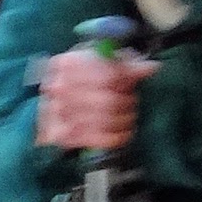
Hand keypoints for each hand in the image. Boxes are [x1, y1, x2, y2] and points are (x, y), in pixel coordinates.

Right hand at [35, 48, 153, 153]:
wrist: (51, 106)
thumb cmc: (80, 80)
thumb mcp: (98, 63)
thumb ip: (124, 63)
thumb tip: (151, 67)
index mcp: (69, 63)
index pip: (108, 75)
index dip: (127, 81)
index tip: (132, 83)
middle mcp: (60, 87)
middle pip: (108, 100)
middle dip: (126, 102)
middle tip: (132, 101)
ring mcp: (59, 113)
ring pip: (106, 120)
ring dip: (124, 119)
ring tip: (128, 115)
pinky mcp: (64, 136)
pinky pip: (100, 139)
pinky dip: (118, 136)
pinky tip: (124, 130)